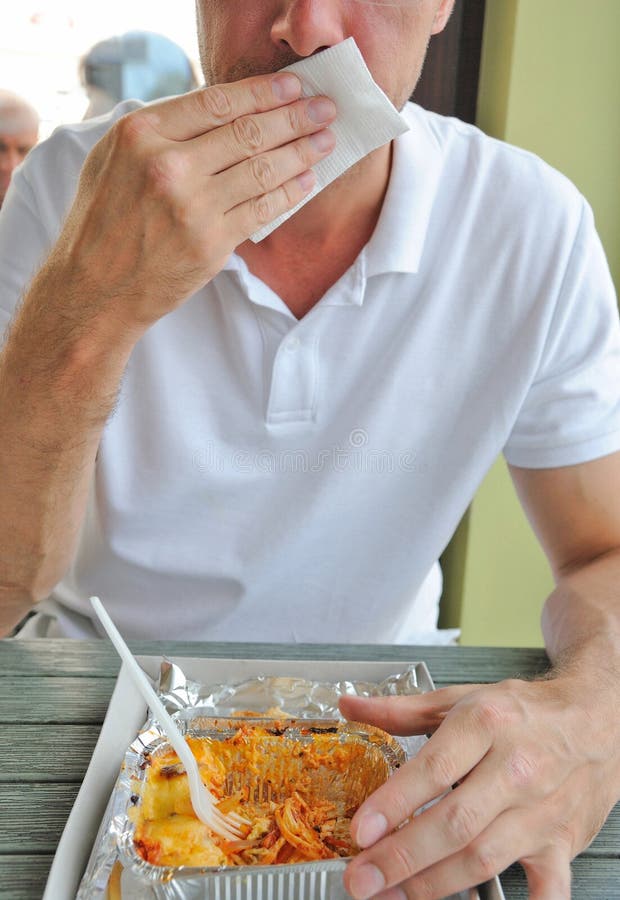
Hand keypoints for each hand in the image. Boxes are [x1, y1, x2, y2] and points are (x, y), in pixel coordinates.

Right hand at [47, 73, 335, 332]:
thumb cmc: (103, 222)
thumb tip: (219, 113)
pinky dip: (290, 193)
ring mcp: (192, 207)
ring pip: (262, 169)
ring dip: (302, 152)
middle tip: (324, 109)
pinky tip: (307, 180)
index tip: (292, 87)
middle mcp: (167, 166)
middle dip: (294, 117)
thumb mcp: (114, 160)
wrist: (95, 289)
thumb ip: (161, 133)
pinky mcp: (211, 243)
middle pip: (248, 132)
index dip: (262, 92)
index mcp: (141, 135)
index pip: (217, 102)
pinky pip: (262, 209)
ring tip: (325, 141)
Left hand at [340, 678, 619, 898]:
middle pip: (455, 823)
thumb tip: (351, 706)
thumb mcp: (460, 698)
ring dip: (434, 884)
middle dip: (402, 857)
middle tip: (362, 879)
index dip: (393, 804)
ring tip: (393, 894)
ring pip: (484, 858)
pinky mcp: (561, 843)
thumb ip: (402, 709)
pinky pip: (548, 891)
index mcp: (485, 724)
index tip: (361, 830)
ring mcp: (540, 811)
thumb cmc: (524, 711)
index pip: (433, 770)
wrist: (596, 720)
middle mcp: (516, 768)